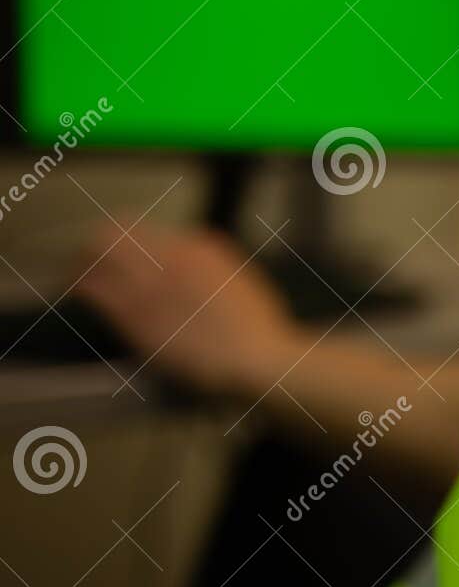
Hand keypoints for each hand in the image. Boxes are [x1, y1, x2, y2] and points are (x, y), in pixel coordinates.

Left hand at [76, 223, 307, 395]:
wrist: (256, 357)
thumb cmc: (258, 325)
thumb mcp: (240, 276)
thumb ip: (212, 256)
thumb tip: (194, 244)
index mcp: (195, 247)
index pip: (139, 228)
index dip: (121, 235)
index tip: (116, 246)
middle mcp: (167, 258)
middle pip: (111, 236)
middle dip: (94, 244)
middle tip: (85, 256)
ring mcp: (149, 285)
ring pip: (96, 259)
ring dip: (81, 263)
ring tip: (73, 272)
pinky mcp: (136, 316)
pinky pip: (95, 291)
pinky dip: (81, 285)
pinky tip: (75, 289)